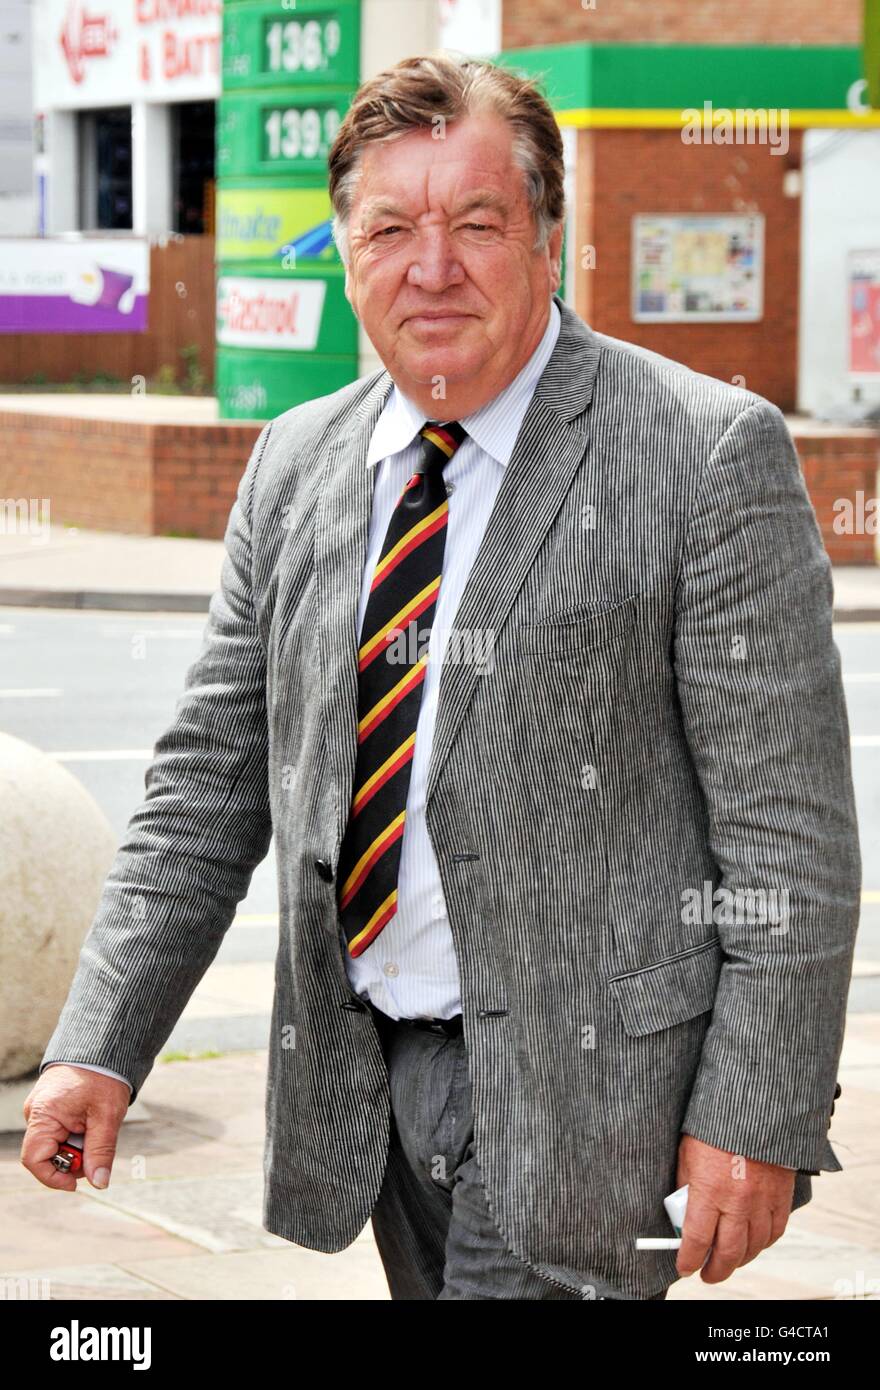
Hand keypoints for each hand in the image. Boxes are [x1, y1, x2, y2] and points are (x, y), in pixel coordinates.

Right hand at [20, 1065, 129, 1192]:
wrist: (103, 1045)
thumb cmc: (103, 1076)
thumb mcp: (107, 1116)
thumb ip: (101, 1151)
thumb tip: (99, 1183)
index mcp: (43, 1114)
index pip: (34, 1160)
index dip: (54, 1178)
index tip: (78, 1183)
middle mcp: (36, 1114)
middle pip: (47, 1154)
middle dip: (73, 1159)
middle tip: (97, 1148)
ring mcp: (42, 1110)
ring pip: (56, 1144)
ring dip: (77, 1145)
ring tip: (96, 1126)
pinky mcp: (51, 1107)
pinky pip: (60, 1131)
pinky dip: (77, 1134)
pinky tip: (91, 1121)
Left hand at [675, 1133, 795, 1282]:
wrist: (753, 1106)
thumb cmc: (714, 1127)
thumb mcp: (687, 1154)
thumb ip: (686, 1187)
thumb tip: (683, 1214)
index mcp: (709, 1190)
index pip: (697, 1241)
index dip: (688, 1260)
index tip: (684, 1267)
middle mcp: (738, 1201)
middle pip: (729, 1253)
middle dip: (716, 1270)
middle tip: (708, 1275)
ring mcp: (763, 1200)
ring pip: (754, 1246)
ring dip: (740, 1260)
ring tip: (729, 1261)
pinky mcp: (781, 1194)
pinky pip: (775, 1230)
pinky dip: (763, 1242)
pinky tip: (754, 1243)